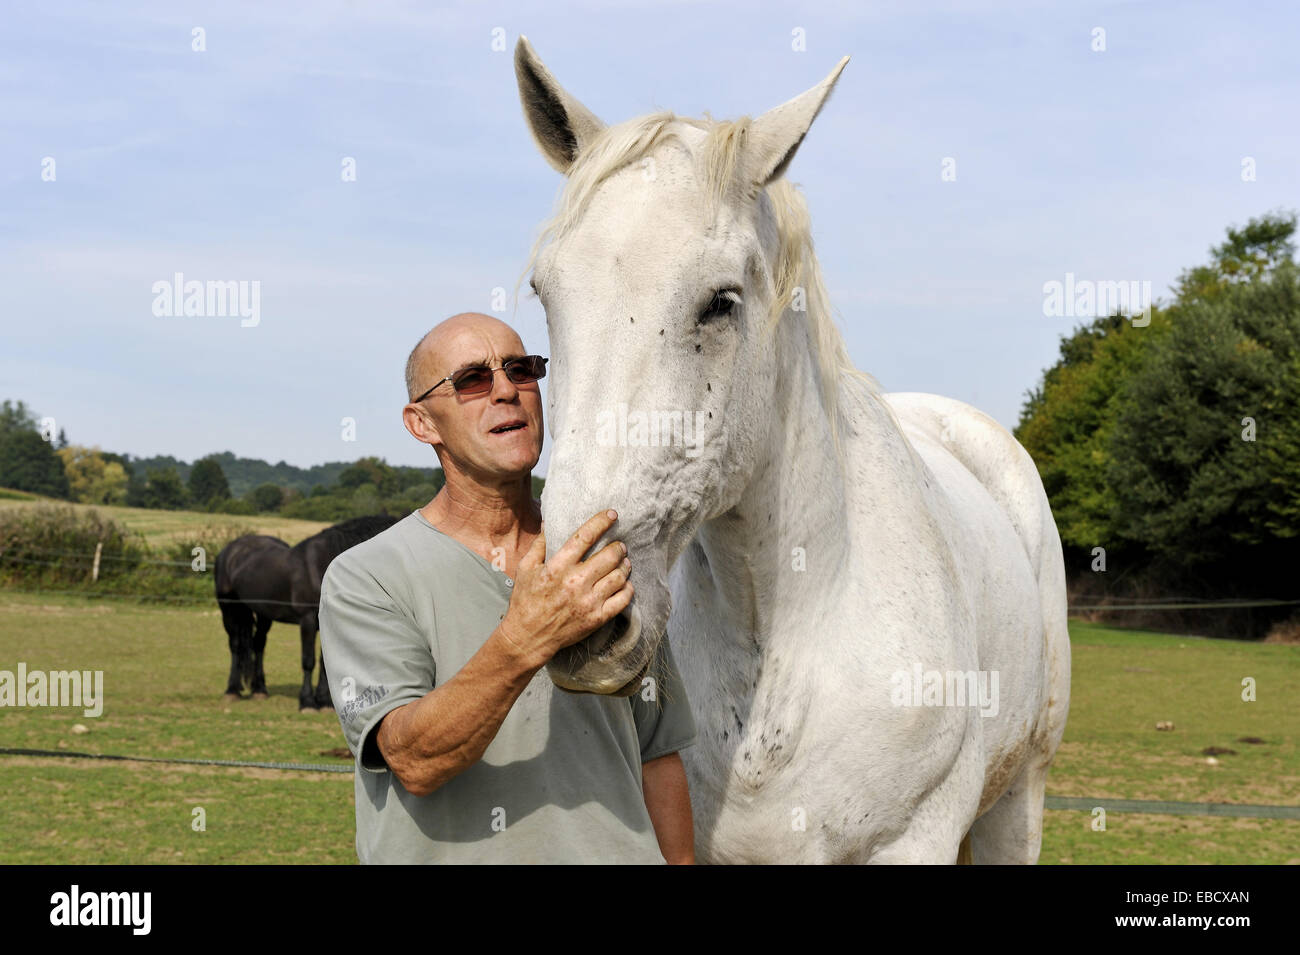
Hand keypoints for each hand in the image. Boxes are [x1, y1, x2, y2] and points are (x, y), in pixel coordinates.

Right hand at [497, 509, 633, 666]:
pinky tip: (625, 583)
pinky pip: (622, 599)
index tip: (612, 514)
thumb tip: (550, 522)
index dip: (601, 522)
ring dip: (624, 565)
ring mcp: (588, 601)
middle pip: (609, 556)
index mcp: (557, 567)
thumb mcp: (525, 568)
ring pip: (619, 576)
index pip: (585, 537)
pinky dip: (627, 589)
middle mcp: (575, 582)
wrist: (528, 638)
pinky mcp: (597, 618)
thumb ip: (540, 544)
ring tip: (624, 562)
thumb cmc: (526, 601)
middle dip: (618, 546)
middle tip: (619, 545)